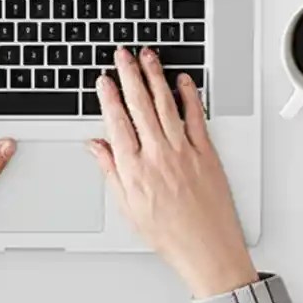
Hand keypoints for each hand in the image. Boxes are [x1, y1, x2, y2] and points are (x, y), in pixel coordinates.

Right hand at [89, 47, 257, 298]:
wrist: (206, 248)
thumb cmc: (168, 233)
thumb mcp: (128, 207)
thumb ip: (111, 171)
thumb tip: (95, 146)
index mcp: (135, 169)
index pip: (117, 122)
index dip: (108, 97)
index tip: (103, 79)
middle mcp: (158, 155)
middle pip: (140, 105)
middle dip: (129, 75)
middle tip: (122, 54)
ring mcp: (184, 151)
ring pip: (166, 104)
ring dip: (155, 76)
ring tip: (148, 56)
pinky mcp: (207, 152)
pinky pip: (197, 116)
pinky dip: (190, 95)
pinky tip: (184, 80)